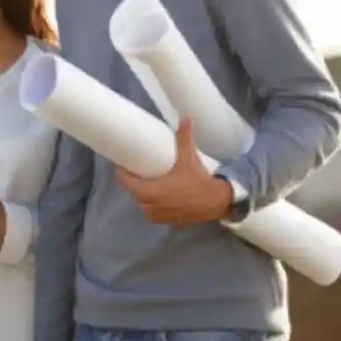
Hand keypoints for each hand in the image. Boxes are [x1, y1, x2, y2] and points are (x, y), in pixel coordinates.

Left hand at [115, 118, 233, 224]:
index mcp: (148, 191)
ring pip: (143, 203)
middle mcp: (149, 206)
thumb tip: (184, 118)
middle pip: (133, 191)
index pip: (124, 181)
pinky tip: (160, 197)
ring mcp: (157, 216)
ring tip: (149, 181)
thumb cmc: (199, 181)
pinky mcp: (167, 222)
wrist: (218, 202)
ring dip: (144, 194)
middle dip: (135, 181)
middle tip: (139, 169)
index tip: (123, 162)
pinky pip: (153, 212)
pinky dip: (154, 205)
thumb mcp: (189, 159)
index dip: (122, 171)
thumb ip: (184, 139)